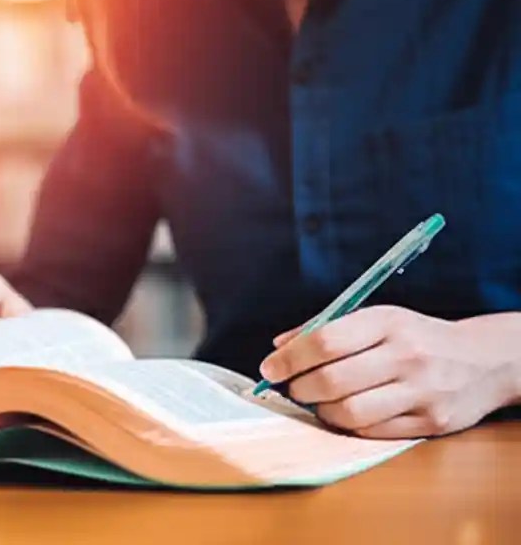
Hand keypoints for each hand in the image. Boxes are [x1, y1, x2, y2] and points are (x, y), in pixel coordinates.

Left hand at [259, 306, 520, 437]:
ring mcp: (421, 391)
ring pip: (350, 412)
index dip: (289, 359)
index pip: (325, 342)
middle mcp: (407, 356)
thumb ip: (326, 330)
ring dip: (322, 411)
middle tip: (293, 389)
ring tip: (320, 402)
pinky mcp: (432, 422)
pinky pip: (373, 432)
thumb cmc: (416, 338)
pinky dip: (350, 426)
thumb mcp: (378, 320)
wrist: (483, 360)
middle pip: (332, 381)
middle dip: (299, 389)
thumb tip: (278, 346)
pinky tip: (349, 414)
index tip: (270, 368)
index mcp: (387, 322)